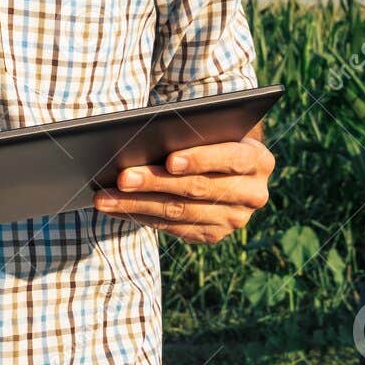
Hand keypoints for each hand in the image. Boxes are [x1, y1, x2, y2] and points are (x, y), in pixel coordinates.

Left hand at [93, 136, 274, 243]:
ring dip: (137, 204)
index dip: (200, 159)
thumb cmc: (213, 135)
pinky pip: (172, 228)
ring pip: (180, 212)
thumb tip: (151, 141)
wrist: (227, 165)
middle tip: (122, 177)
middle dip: (156, 183)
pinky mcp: (214, 235)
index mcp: (259, 160)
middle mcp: (253, 194)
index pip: (231, 159)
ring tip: (105, 197)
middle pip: (198, 189)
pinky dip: (140, 216)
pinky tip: (116, 207)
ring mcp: (234, 220)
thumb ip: (195, 132)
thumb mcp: (213, 129)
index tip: (169, 159)